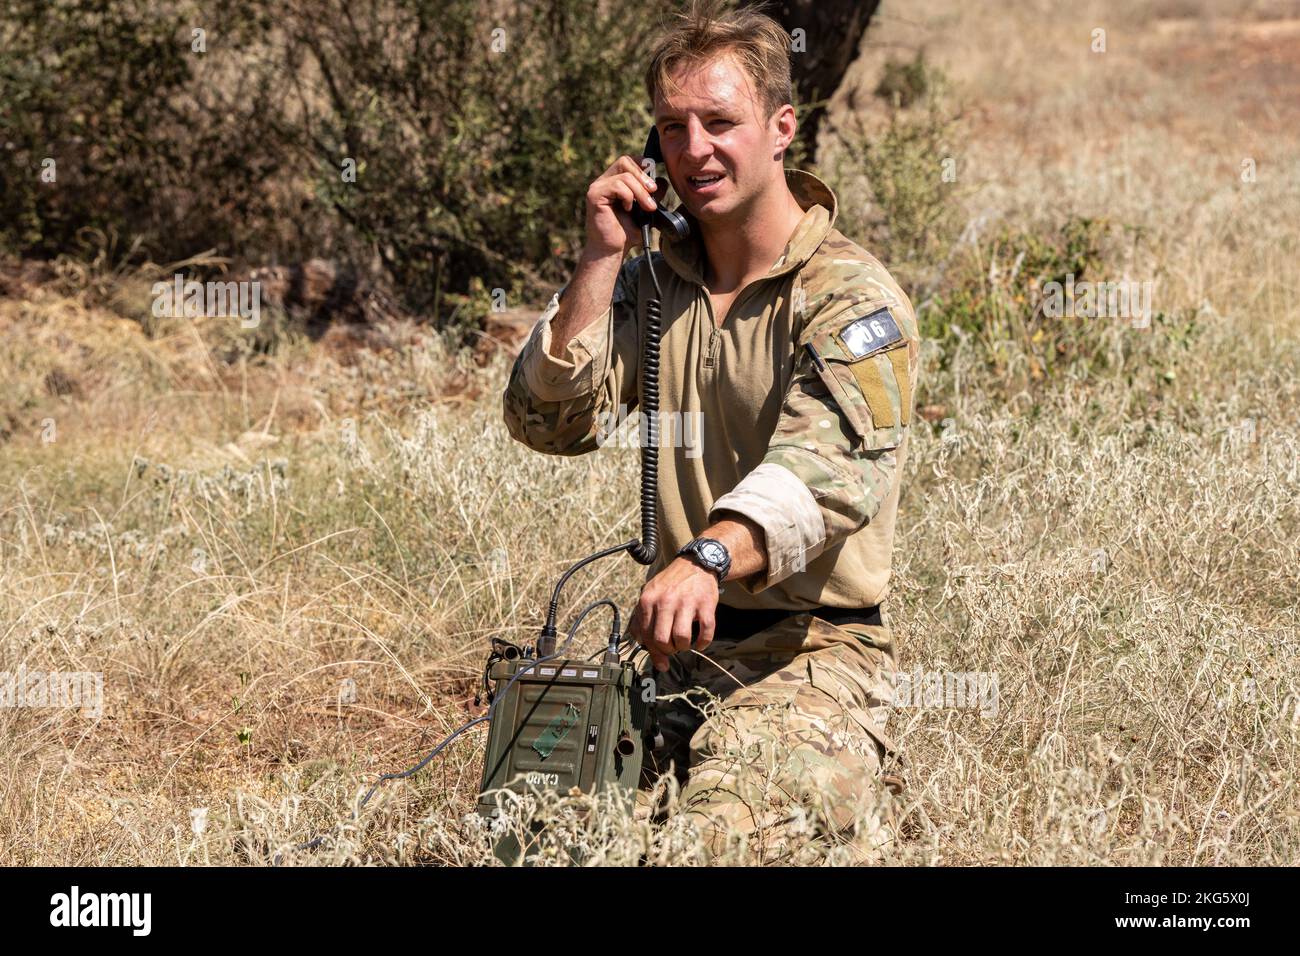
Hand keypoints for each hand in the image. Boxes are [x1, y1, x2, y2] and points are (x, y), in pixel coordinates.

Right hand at [584, 154, 667, 257]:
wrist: (612, 251)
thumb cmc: (626, 233)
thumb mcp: (645, 211)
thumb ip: (652, 195)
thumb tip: (662, 181)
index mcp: (613, 182)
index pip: (628, 161)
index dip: (643, 166)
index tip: (654, 183)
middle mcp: (603, 181)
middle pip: (625, 161)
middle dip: (643, 177)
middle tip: (653, 192)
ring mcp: (597, 187)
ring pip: (625, 176)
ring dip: (641, 192)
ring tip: (647, 208)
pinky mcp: (594, 195)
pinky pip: (617, 186)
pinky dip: (628, 197)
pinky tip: (628, 209)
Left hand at [630, 557, 718, 671]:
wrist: (695, 564)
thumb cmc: (671, 583)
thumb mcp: (650, 594)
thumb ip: (642, 618)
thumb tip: (640, 643)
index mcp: (648, 600)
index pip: (646, 635)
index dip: (654, 652)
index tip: (661, 660)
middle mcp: (665, 601)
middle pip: (662, 639)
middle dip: (668, 650)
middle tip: (673, 648)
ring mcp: (686, 603)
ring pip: (681, 638)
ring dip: (684, 647)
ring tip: (685, 643)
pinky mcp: (705, 605)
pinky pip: (705, 632)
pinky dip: (703, 642)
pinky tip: (701, 642)